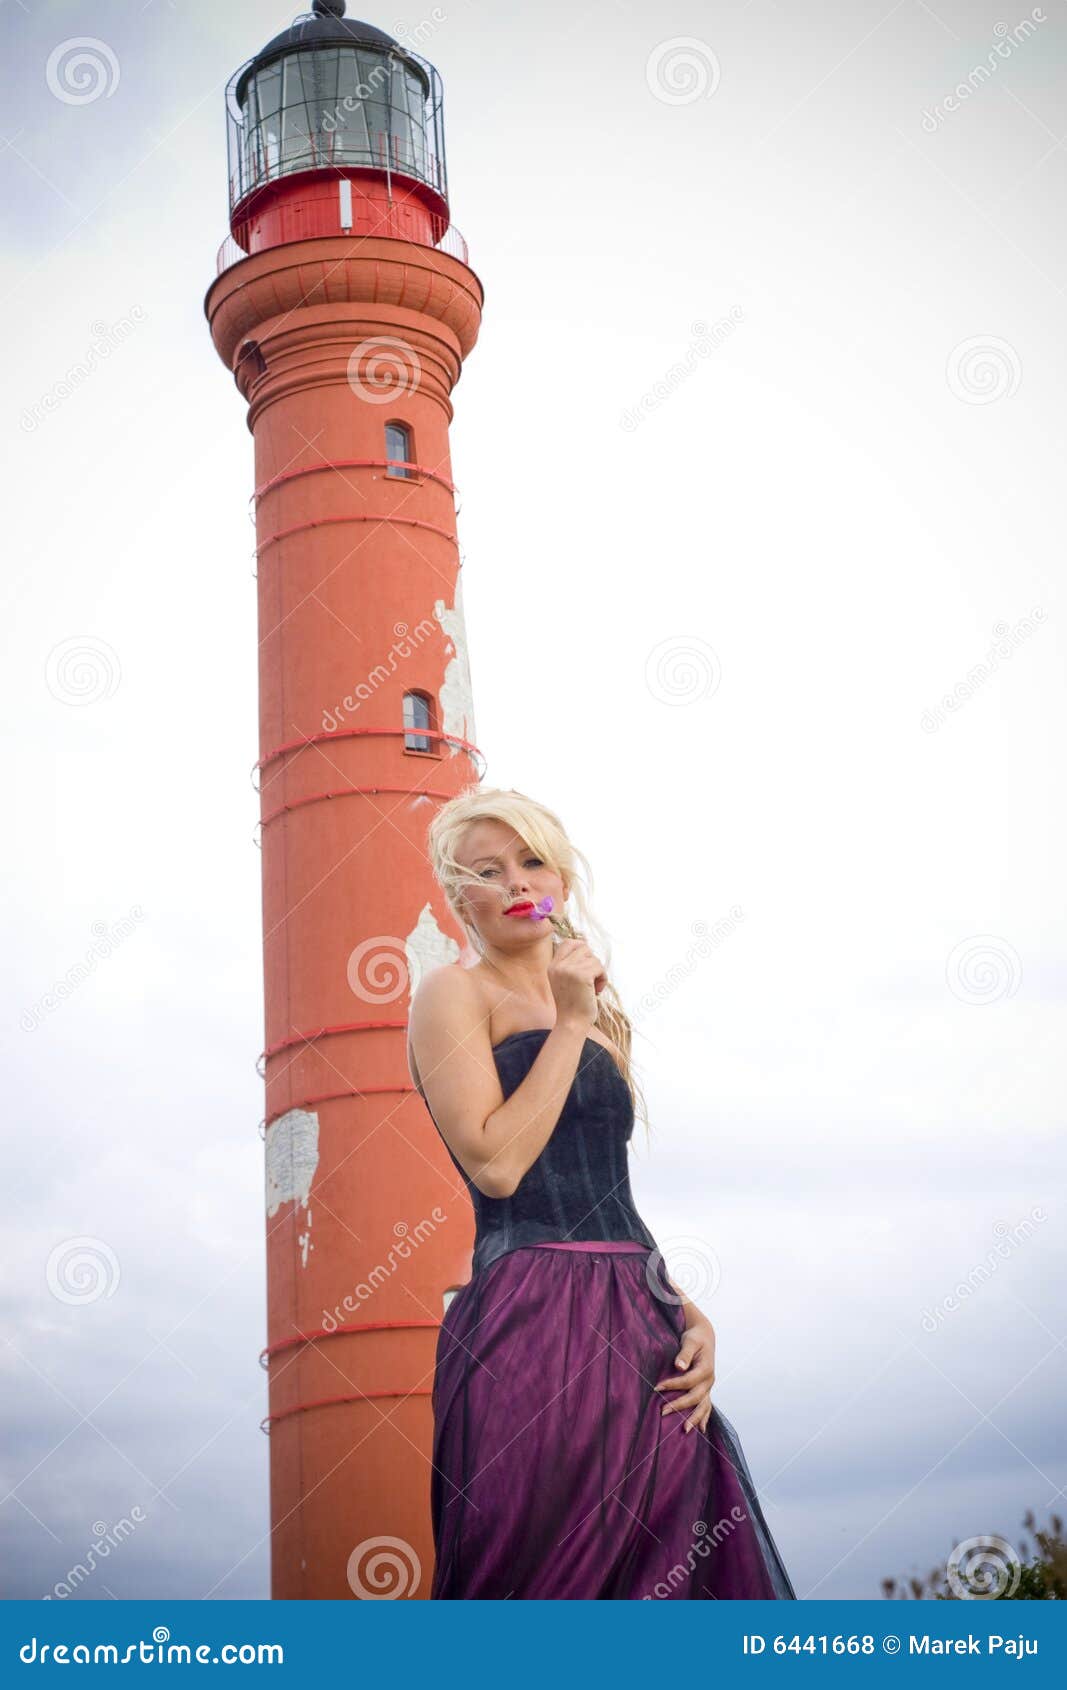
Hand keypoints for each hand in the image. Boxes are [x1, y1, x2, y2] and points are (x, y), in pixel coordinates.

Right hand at [548, 937, 606, 1029]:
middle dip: (592, 962)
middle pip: (584, 948)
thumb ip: (570, 965)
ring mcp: (569, 970)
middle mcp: (558, 966)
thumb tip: (585, 946)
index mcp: (553, 966)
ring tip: (594, 987)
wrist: (571, 1024)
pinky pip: (599, 968)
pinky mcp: (581, 976)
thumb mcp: (564, 981)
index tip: (588, 963)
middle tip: (591, 979)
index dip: (582, 948)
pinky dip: (603, 979)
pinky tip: (597, 991)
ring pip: (593, 958)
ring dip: (599, 972)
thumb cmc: (573, 1005)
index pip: (569, 943)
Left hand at [652, 1317, 715, 1433]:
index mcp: (706, 1368)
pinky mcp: (706, 1390)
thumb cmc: (695, 1338)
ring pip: (703, 1406)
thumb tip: (679, 1366)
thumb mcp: (690, 1341)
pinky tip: (701, 1430)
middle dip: (679, 1405)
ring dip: (694, 1418)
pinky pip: (707, 1406)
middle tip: (662, 1412)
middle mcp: (709, 1380)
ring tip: (684, 1430)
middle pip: (695, 1397)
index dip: (673, 1385)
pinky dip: (704, 1418)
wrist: (705, 1337)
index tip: (657, 1387)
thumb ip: (685, 1353)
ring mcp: (709, 1387)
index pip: (688, 1381)